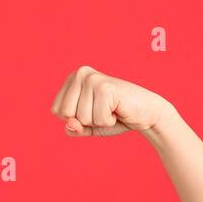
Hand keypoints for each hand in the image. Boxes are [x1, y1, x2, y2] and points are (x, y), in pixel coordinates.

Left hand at [50, 66, 171, 137]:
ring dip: (99, 121)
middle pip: (66, 114)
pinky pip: (97, 119)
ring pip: (81, 118)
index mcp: (73, 79)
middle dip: (85, 120)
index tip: (92, 110)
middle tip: (103, 110)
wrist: (145, 113)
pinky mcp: (106, 87)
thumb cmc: (115, 118)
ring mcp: (93, 79)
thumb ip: (73, 128)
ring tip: (111, 109)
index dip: (74, 119)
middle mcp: (81, 74)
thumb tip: (70, 123)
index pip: (56, 110)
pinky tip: (118, 110)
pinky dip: (109, 121)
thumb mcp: (88, 126)